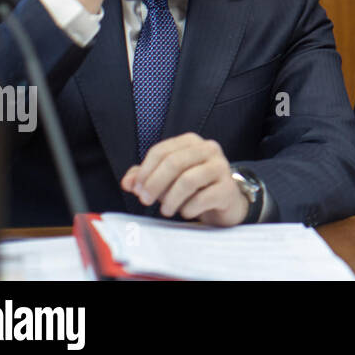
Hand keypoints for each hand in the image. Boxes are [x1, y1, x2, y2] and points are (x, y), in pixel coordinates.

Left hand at [121, 133, 249, 226]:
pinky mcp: (227, 188)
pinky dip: (188, 209)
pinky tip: (186, 212)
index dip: (144, 171)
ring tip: (166, 211)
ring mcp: (221, 167)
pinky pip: (202, 199)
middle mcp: (208, 149)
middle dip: (154, 184)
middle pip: (174, 162)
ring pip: (188, 180)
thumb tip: (127, 182)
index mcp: (191, 142)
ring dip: (170, 199)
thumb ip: (146, 177)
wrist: (224, 201)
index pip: (161, 151)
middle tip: (145, 200)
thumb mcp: (167, 179)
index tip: (136, 189)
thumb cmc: (193, 187)